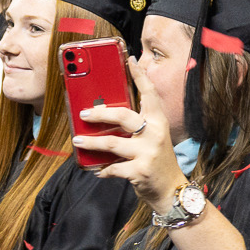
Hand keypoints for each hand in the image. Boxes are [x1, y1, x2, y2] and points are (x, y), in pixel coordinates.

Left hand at [72, 56, 186, 205]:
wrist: (171, 189)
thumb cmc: (157, 160)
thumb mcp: (153, 138)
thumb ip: (138, 125)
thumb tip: (108, 114)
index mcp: (159, 121)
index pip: (149, 93)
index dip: (139, 75)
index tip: (129, 60)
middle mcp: (155, 133)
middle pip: (123, 116)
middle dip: (100, 114)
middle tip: (84, 113)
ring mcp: (148, 152)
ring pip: (112, 142)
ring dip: (91, 143)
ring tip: (78, 141)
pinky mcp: (139, 170)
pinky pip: (113, 167)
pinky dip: (102, 169)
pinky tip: (97, 170)